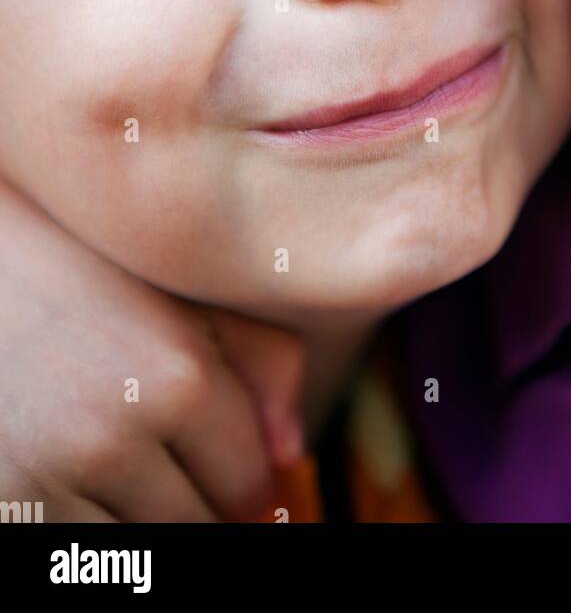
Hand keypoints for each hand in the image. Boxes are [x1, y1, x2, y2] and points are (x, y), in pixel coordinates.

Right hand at [0, 177, 303, 521]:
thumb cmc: (79, 272)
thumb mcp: (181, 290)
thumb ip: (263, 357)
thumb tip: (291, 451)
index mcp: (178, 377)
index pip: (248, 487)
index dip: (243, 482)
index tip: (225, 466)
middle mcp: (116, 435)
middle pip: (195, 526)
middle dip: (193, 501)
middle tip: (163, 452)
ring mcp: (49, 478)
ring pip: (135, 551)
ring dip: (137, 521)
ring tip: (115, 454)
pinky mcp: (5, 507)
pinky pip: (72, 550)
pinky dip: (80, 523)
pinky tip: (69, 471)